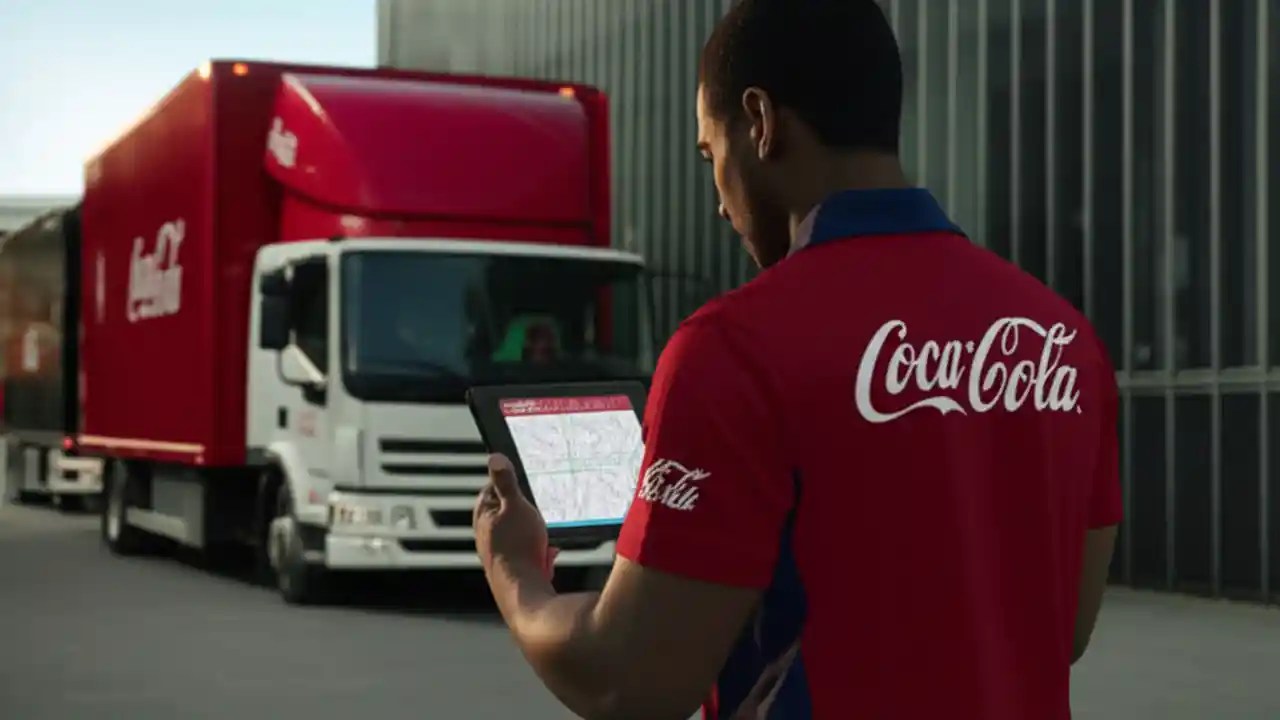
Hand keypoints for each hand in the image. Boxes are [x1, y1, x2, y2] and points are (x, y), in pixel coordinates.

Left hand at [473, 453, 558, 582]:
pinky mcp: (512, 565)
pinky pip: (529, 551)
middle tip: (537, 515)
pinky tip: (546, 554)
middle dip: (528, 512)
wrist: (523, 589)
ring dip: (535, 533)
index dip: (512, 484)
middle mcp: (487, 532)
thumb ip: (506, 482)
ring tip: (542, 538)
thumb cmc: (516, 548)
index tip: (525, 484)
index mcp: (484, 513)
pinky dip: (539, 551)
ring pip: (522, 532)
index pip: (494, 487)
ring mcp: (499, 550)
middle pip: (510, 511)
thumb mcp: (515, 504)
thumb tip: (495, 458)